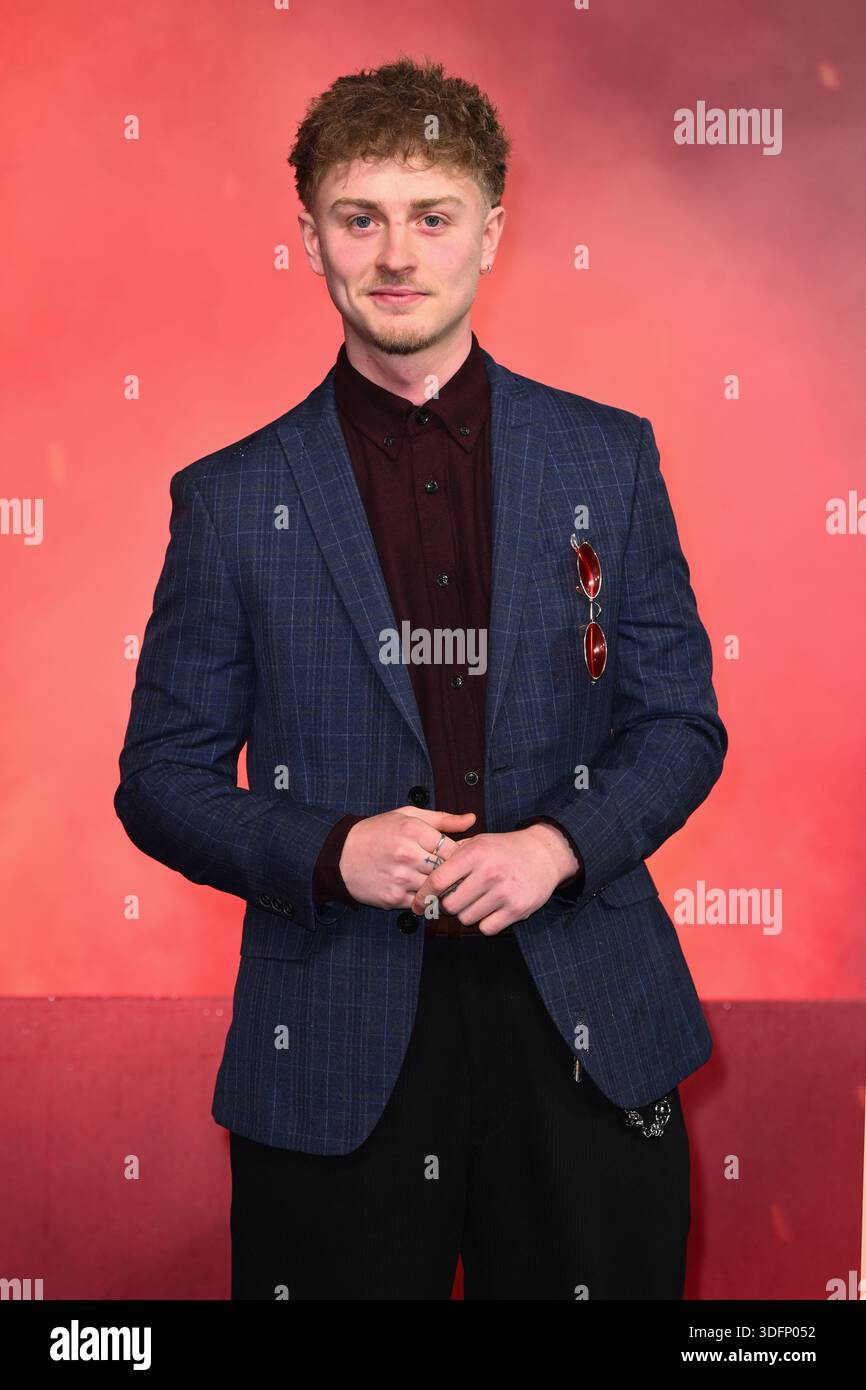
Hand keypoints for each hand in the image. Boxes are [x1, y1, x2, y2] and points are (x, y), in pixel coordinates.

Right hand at [339, 807, 476, 909]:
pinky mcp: (392, 898)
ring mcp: (399, 878)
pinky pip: (421, 903)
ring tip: (442, 883)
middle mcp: (406, 854)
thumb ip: (442, 819)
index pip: (453, 849)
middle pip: (447, 870)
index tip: (462, 858)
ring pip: (436, 889)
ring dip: (442, 889)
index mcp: (412, 830)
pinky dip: (426, 900)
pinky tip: (423, 891)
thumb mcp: (406, 816)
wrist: (339, 855)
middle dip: (455, 874)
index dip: (461, 856)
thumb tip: (472, 820)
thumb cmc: (376, 832)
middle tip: (459, 874)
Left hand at [410, 824, 580, 934]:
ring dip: (467, 914)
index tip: (418, 904)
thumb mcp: (478, 841)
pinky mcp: (517, 909)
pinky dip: (485, 923)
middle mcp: (489, 873)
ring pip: (467, 918)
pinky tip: (491, 909)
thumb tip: (425, 876)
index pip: (439, 880)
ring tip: (477, 901)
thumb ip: (452, 855)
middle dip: (448, 905)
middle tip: (456, 899)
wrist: (545, 855)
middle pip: (450, 905)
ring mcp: (504, 892)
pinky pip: (487, 928)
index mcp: (476, 853)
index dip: (424, 895)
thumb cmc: (505, 849)